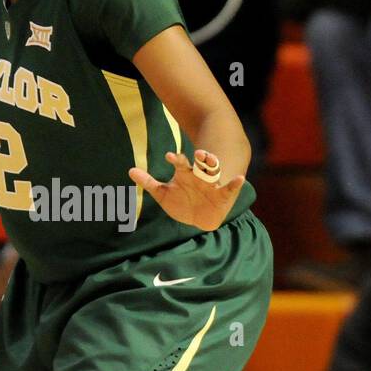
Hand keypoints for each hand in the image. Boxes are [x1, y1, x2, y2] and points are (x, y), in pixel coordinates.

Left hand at [128, 149, 245, 231]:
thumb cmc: (181, 202)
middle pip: (200, 163)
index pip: (180, 163)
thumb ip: (148, 182)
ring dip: (213, 165)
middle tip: (198, 152)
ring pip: (214, 171)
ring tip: (212, 159)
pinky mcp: (222, 196)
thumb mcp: (163, 193)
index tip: (169, 155)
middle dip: (200, 157)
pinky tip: (240, 178)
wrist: (199, 217)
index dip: (176, 158)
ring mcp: (211, 185)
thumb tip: (130, 170)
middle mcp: (199, 176)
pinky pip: (230, 188)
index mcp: (184, 174)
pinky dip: (235, 183)